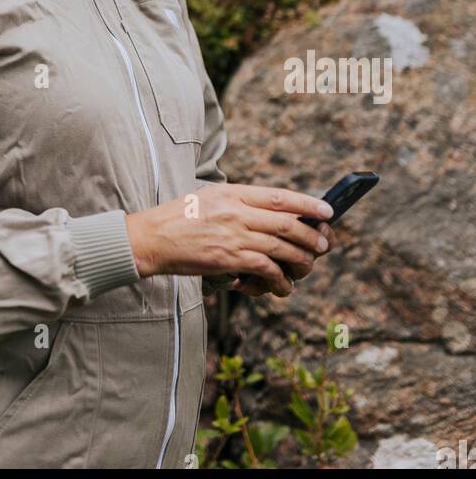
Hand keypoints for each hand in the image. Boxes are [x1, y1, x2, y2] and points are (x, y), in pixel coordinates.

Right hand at [126, 183, 334, 298]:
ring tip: (309, 263)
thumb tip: (268, 213)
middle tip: (323, 242)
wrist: (152, 238)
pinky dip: (279, 279)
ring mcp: (234, 236)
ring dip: (301, 257)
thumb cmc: (178, 218)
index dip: (307, 203)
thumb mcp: (208, 198)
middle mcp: (237, 211)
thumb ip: (237, 203)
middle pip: (286, 222)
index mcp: (233, 193)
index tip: (326, 209)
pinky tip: (283, 285)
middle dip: (310, 234)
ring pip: (281, 247)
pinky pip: (265, 269)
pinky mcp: (229, 259)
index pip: (279, 196)